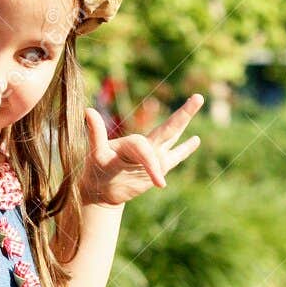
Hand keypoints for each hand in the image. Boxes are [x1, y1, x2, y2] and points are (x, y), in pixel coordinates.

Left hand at [80, 94, 203, 205]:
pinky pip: (175, 156)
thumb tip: (88, 110)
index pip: (147, 150)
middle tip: (198, 97)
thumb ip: (96, 134)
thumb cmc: (97, 171)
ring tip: (198, 100)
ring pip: (173, 136)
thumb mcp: (96, 154)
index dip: (153, 165)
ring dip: (185, 121)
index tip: (160, 183)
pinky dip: (185, 149)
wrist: (101, 189)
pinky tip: (196, 140)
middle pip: (168, 129)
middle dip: (183, 115)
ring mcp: (154, 155)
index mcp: (132, 143)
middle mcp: (146, 145)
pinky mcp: (159, 167)